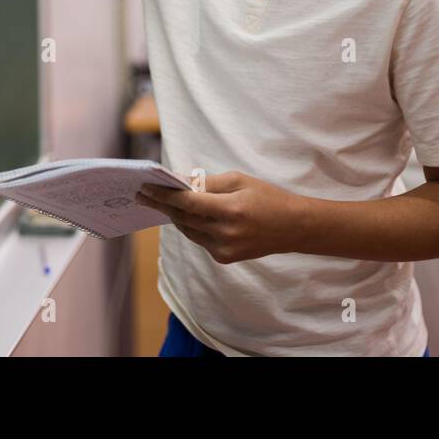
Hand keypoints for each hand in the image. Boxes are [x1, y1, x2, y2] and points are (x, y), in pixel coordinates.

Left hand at [135, 171, 303, 263]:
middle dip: (163, 205)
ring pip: (188, 231)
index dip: (163, 195)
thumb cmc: (267, 197)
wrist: (293, 227)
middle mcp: (225, 233)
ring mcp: (224, 249)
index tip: (145, 188)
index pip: (187, 202)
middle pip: (182, 218)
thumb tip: (180, 181)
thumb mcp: (239, 181)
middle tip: (146, 194)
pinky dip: (192, 227)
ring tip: (164, 202)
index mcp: (230, 210)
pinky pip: (200, 240)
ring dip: (176, 216)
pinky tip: (189, 216)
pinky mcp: (225, 258)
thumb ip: (208, 183)